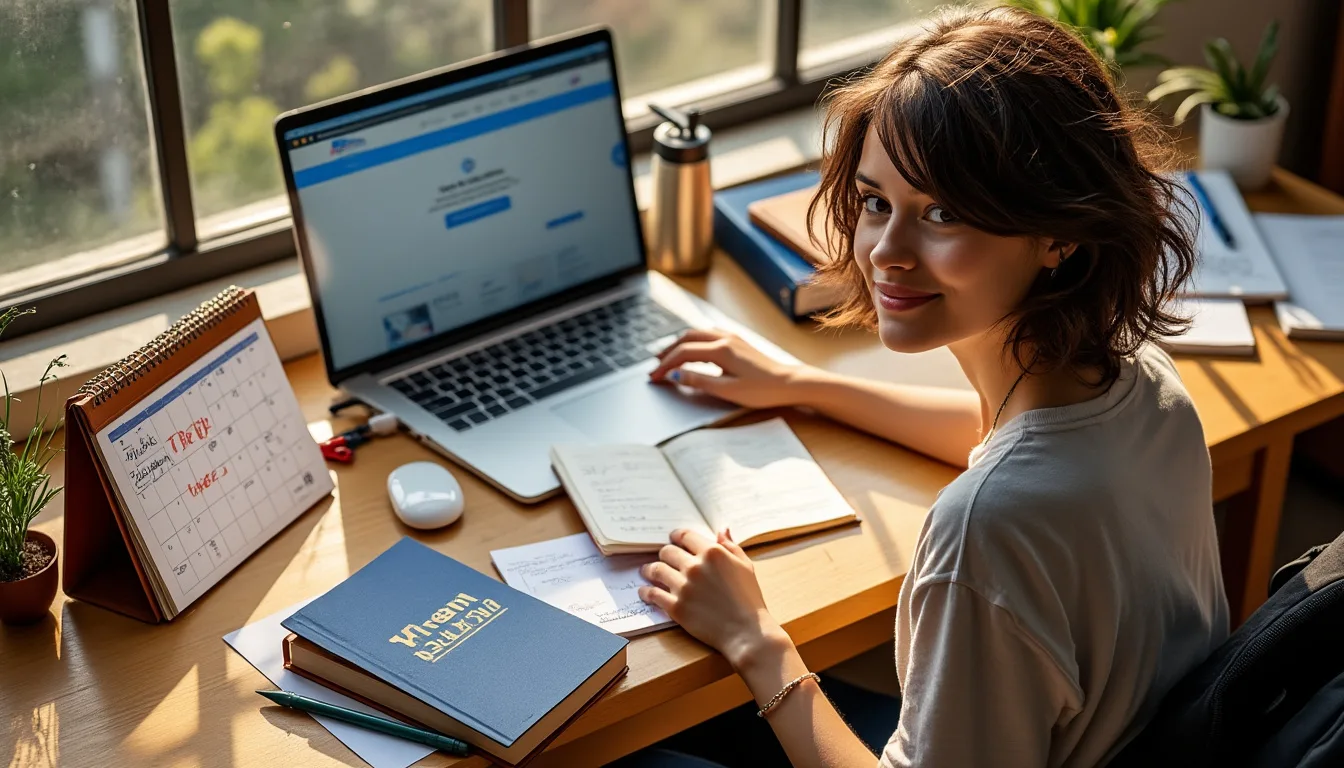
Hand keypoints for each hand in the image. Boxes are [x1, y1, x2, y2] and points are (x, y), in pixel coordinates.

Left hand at [638, 528, 788, 669]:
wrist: (746, 632)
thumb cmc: (749, 599)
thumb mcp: (745, 566)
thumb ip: (731, 546)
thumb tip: (721, 530)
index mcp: (712, 553)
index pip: (685, 536)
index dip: (676, 536)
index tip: (673, 539)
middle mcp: (695, 566)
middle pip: (667, 552)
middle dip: (664, 554)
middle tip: (663, 558)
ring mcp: (683, 587)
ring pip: (656, 570)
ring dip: (649, 569)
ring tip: (647, 571)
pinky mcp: (676, 607)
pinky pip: (653, 594)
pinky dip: (646, 591)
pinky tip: (644, 591)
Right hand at [648, 329, 805, 408]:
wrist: (789, 383)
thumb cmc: (762, 390)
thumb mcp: (728, 391)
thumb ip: (699, 381)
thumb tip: (676, 375)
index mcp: (721, 350)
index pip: (683, 354)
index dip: (666, 366)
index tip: (654, 378)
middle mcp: (725, 339)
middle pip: (686, 338)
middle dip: (668, 352)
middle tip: (655, 366)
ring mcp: (732, 338)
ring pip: (697, 333)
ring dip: (680, 343)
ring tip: (668, 356)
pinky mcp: (738, 341)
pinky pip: (709, 334)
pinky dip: (694, 340)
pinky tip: (693, 348)